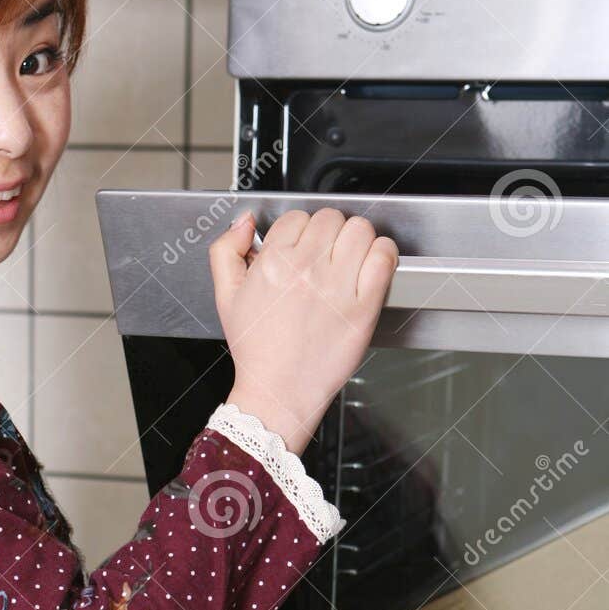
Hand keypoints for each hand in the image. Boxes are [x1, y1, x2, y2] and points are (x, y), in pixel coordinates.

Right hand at [209, 206, 399, 455]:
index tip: (301, 249)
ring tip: (348, 259)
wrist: (278, 392)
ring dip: (356, 239)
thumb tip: (246, 222)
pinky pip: (384, 257)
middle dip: (327, 233)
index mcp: (273, 263)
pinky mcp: (363, 306)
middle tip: (325, 256)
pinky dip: (383, 254)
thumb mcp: (225, 297)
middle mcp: (306, 271)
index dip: (300, 231)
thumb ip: (225, 251)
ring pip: (360, 229)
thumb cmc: (257, 350)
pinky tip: (371, 266)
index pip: (297, 217)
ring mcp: (337, 287)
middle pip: (330, 218)